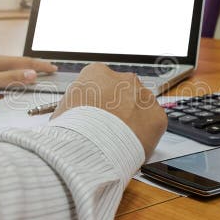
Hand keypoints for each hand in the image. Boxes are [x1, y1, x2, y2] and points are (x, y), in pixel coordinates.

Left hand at [0, 54, 56, 98]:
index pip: (24, 63)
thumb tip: (33, 74)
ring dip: (22, 68)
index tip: (54, 68)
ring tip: (31, 73)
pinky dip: (10, 70)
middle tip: (48, 70)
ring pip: (8, 64)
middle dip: (34, 66)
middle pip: (18, 61)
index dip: (40, 66)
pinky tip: (6, 75)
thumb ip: (9, 79)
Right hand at [51, 63, 166, 157]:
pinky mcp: (157, 115)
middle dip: (118, 109)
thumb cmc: (71, 130)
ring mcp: (143, 96)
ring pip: (140, 106)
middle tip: (109, 128)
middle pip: (123, 92)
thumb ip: (73, 106)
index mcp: (97, 73)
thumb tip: (70, 116)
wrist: (90, 147)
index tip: (97, 115)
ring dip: (133, 120)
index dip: (99, 102)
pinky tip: (132, 144)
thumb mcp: (62, 109)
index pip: (101, 83)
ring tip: (120, 140)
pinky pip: (153, 123)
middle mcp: (123, 79)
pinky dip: (146, 134)